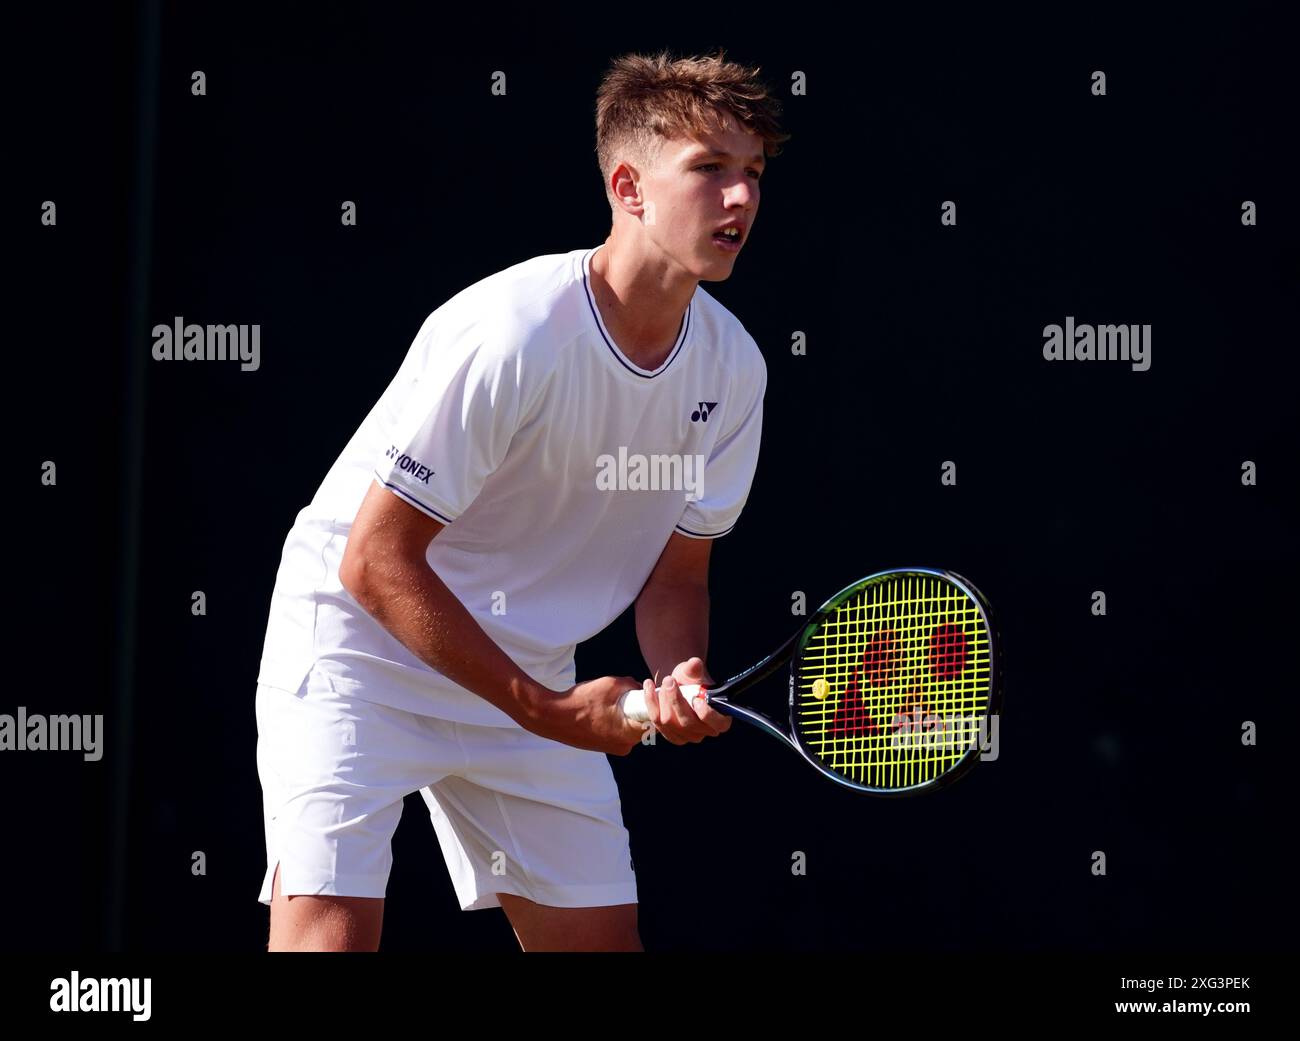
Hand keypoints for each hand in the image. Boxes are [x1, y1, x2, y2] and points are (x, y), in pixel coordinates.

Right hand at [527, 675, 651, 755]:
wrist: (553, 717)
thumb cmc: (582, 701)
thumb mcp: (610, 684)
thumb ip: (630, 684)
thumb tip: (639, 687)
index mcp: (629, 734)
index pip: (653, 719)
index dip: (651, 703)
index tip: (645, 693)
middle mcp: (624, 746)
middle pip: (642, 723)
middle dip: (636, 708)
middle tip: (623, 694)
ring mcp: (613, 749)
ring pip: (628, 727)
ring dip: (623, 714)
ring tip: (606, 703)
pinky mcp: (603, 747)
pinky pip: (616, 731)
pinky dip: (613, 721)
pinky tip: (600, 711)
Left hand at [641, 656, 731, 745]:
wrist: (677, 686)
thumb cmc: (691, 681)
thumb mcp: (693, 673)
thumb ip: (694, 668)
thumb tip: (694, 663)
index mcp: (720, 718)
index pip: (718, 723)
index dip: (707, 714)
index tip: (697, 698)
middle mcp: (705, 731)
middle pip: (687, 722)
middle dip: (675, 700)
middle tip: (669, 680)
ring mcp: (687, 737)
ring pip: (669, 722)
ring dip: (662, 700)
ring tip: (661, 682)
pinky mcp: (671, 736)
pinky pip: (656, 722)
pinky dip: (651, 703)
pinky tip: (648, 687)